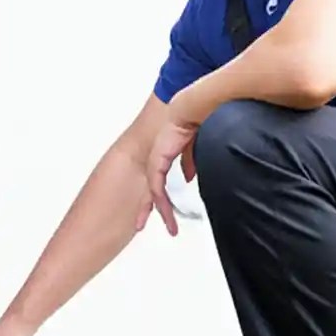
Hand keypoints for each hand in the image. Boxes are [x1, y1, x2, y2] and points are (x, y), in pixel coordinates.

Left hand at [138, 93, 202, 236]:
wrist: (193, 108)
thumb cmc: (196, 121)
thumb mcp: (193, 147)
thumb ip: (189, 162)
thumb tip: (189, 177)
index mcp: (164, 155)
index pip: (157, 180)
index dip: (157, 196)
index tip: (159, 210)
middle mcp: (156, 159)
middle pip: (149, 190)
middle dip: (144, 208)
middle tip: (139, 224)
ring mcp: (155, 160)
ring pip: (152, 193)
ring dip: (157, 211)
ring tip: (159, 227)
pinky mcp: (158, 161)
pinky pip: (158, 187)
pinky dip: (161, 202)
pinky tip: (164, 213)